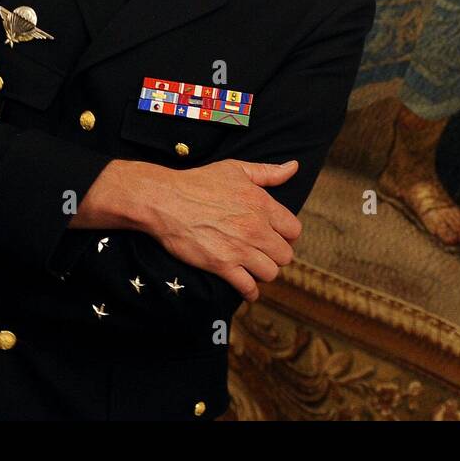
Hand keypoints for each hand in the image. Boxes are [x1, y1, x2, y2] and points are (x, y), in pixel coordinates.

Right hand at [87, 157, 303, 301]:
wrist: (165, 201)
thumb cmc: (199, 182)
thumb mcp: (236, 169)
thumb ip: (268, 172)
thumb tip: (294, 167)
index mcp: (262, 204)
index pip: (293, 230)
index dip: (287, 235)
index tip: (276, 235)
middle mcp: (256, 228)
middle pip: (285, 255)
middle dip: (276, 255)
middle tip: (264, 252)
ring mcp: (240, 249)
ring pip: (271, 273)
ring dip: (264, 272)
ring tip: (255, 268)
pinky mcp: (222, 265)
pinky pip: (248, 288)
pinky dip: (250, 292)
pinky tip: (248, 290)